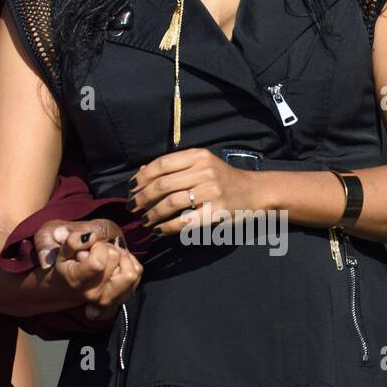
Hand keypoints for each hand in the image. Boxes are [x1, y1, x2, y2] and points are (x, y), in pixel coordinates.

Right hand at [34, 219, 142, 320]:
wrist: (67, 287)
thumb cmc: (65, 264)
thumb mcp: (61, 250)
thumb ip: (73, 241)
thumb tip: (92, 237)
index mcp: (77, 281)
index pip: (98, 262)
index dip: (97, 246)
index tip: (90, 245)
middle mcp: (95, 294)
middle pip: (115, 259)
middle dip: (107, 247)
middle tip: (97, 251)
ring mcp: (110, 299)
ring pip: (131, 272)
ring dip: (122, 256)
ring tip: (109, 256)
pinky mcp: (122, 297)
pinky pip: (137, 273)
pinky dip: (130, 262)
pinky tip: (116, 262)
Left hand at [127, 147, 265, 235]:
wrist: (256, 191)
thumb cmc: (222, 178)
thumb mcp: (201, 164)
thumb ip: (175, 167)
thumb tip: (141, 173)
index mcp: (198, 156)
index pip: (161, 164)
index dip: (142, 177)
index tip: (131, 188)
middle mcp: (204, 171)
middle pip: (162, 184)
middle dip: (142, 198)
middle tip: (132, 207)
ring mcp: (212, 191)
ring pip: (170, 203)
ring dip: (152, 214)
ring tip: (144, 221)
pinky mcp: (216, 211)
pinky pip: (184, 221)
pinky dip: (167, 227)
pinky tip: (159, 230)